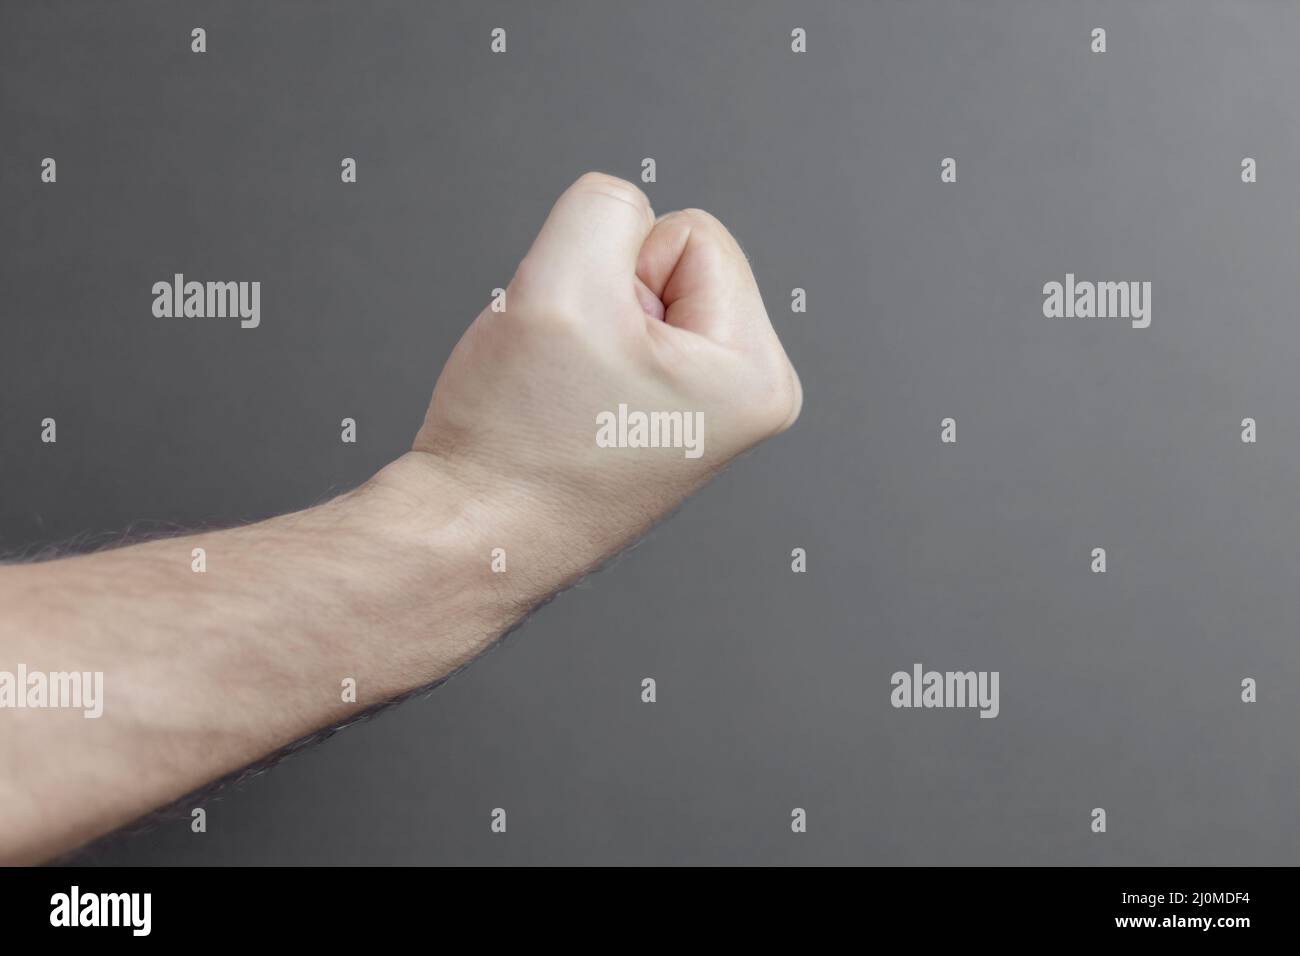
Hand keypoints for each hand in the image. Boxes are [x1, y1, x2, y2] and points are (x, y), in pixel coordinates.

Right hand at [403, 172, 801, 593]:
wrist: (469, 532)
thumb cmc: (517, 443)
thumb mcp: (562, 280)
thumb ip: (605, 204)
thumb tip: (623, 208)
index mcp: (759, 375)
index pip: (690, 233)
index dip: (614, 269)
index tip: (587, 344)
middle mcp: (749, 400)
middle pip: (672, 265)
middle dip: (604, 298)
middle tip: (571, 372)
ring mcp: (706, 414)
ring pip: (637, 300)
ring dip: (586, 327)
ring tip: (564, 394)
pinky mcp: (663, 421)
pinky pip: (621, 341)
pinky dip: (579, 356)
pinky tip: (564, 410)